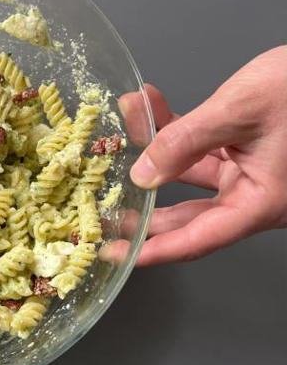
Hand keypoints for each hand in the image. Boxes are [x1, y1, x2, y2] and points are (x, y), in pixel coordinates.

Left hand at [114, 45, 286, 265]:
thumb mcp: (238, 111)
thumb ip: (185, 142)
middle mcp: (256, 195)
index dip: (154, 251)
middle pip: (188, 215)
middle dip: (144, 210)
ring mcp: (251, 173)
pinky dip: (176, 131)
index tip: (117, 256)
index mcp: (262, 202)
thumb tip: (143, 174)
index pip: (198, 239)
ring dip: (155, 151)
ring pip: (189, 176)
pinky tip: (150, 108)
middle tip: (101, 212)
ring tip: (122, 133)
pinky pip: (202, 149)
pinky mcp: (247, 151)